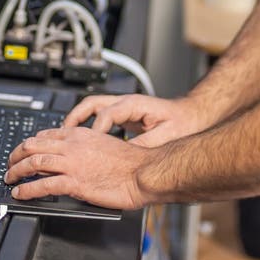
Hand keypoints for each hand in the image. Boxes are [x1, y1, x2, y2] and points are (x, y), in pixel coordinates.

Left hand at [5, 126, 148, 209]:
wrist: (143, 172)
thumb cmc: (131, 163)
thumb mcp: (103, 145)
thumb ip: (84, 149)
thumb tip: (72, 159)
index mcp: (80, 134)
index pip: (46, 134)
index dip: (31, 143)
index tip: (25, 150)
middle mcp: (73, 145)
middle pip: (33, 145)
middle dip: (16, 155)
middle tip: (10, 163)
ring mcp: (72, 163)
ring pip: (34, 162)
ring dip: (17, 171)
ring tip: (9, 179)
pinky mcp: (75, 182)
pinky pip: (43, 185)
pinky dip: (27, 189)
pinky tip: (20, 194)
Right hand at [63, 93, 202, 146]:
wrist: (195, 115)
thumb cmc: (184, 122)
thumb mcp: (165, 136)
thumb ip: (144, 145)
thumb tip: (126, 157)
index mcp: (134, 104)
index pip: (106, 114)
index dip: (96, 131)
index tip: (90, 145)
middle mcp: (126, 102)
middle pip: (91, 103)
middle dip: (75, 118)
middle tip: (64, 134)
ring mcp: (124, 107)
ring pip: (92, 108)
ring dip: (78, 121)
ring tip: (67, 137)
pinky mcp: (125, 115)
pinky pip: (100, 117)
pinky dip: (88, 126)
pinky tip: (84, 140)